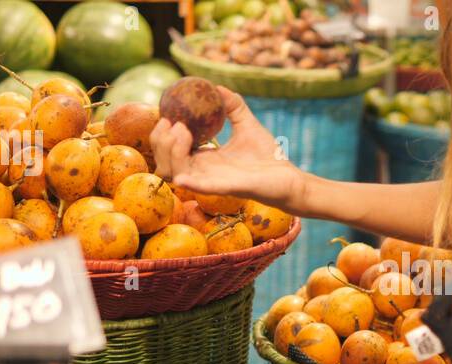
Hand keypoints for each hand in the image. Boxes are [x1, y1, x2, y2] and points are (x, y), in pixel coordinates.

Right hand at [150, 86, 304, 211]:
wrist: (290, 177)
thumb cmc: (269, 156)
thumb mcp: (247, 124)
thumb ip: (233, 106)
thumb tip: (217, 87)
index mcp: (205, 159)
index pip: (171, 151)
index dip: (162, 135)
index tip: (168, 117)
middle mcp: (204, 172)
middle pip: (165, 163)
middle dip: (161, 142)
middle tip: (175, 123)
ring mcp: (213, 182)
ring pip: (175, 174)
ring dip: (172, 152)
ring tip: (184, 132)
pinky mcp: (228, 189)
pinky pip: (202, 189)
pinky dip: (190, 182)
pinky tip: (183, 175)